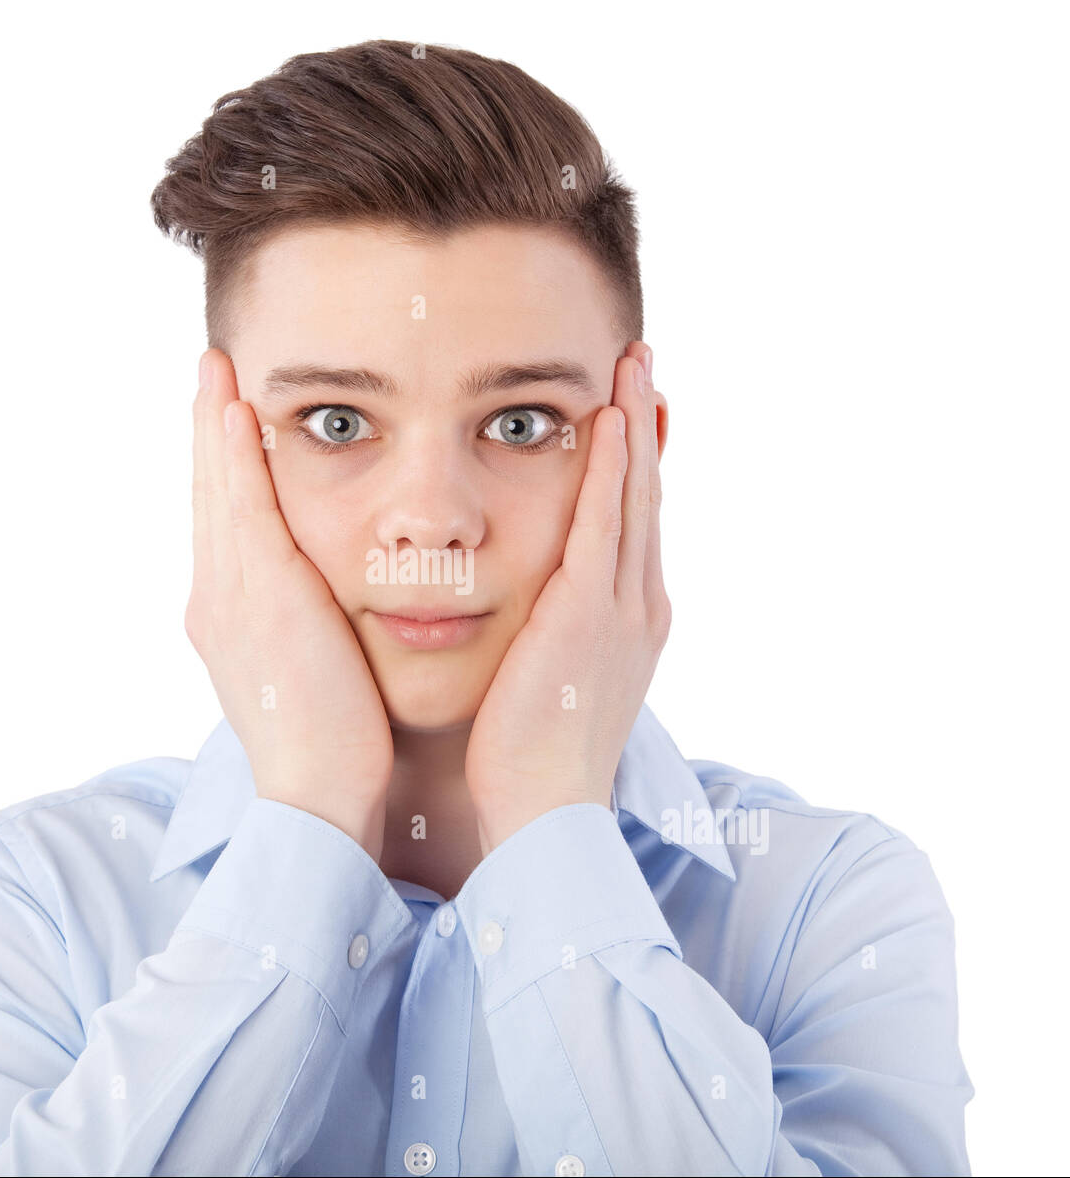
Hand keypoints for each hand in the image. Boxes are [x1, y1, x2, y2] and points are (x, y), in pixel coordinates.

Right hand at [187, 348, 393, 857]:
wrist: (319, 798)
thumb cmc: (333, 747)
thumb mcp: (310, 676)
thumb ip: (305, 630)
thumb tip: (322, 606)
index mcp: (230, 618)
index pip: (225, 524)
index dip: (221, 468)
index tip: (227, 418)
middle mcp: (216, 600)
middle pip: (209, 496)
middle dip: (207, 431)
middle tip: (210, 370)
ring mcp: (228, 596)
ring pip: (217, 490)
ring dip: (213, 423)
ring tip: (216, 367)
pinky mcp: (258, 596)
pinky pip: (242, 507)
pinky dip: (233, 455)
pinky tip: (235, 406)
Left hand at [464, 342, 669, 853]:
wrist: (544, 814)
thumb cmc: (531, 757)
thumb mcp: (553, 680)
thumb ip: (552, 633)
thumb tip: (534, 607)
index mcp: (628, 623)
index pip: (632, 526)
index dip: (634, 466)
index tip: (629, 413)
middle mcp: (639, 607)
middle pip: (645, 498)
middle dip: (646, 428)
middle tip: (644, 364)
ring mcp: (624, 609)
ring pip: (635, 497)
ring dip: (637, 426)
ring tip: (635, 364)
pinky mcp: (590, 615)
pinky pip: (605, 524)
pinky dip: (612, 469)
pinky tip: (612, 418)